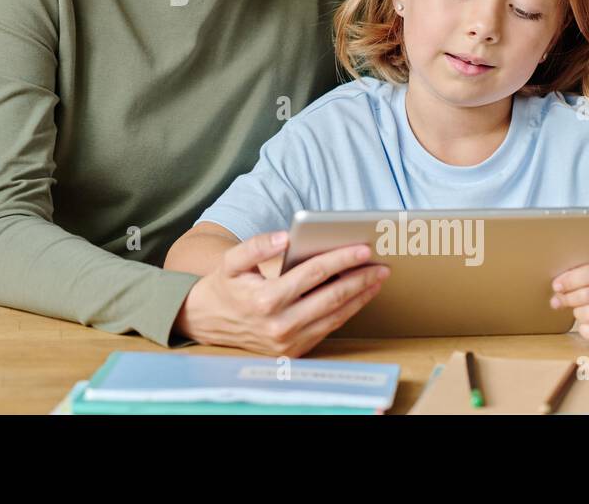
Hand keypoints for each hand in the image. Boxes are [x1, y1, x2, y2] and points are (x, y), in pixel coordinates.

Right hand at [174, 231, 388, 356]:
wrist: (206, 322)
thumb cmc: (223, 287)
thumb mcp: (231, 261)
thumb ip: (256, 245)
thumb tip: (284, 237)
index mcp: (265, 300)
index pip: (314, 274)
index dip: (341, 260)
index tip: (363, 249)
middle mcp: (280, 325)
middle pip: (332, 297)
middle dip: (360, 279)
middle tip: (382, 266)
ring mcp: (288, 342)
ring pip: (335, 317)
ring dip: (360, 298)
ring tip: (376, 280)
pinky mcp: (293, 351)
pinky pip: (327, 329)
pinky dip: (346, 312)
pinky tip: (358, 297)